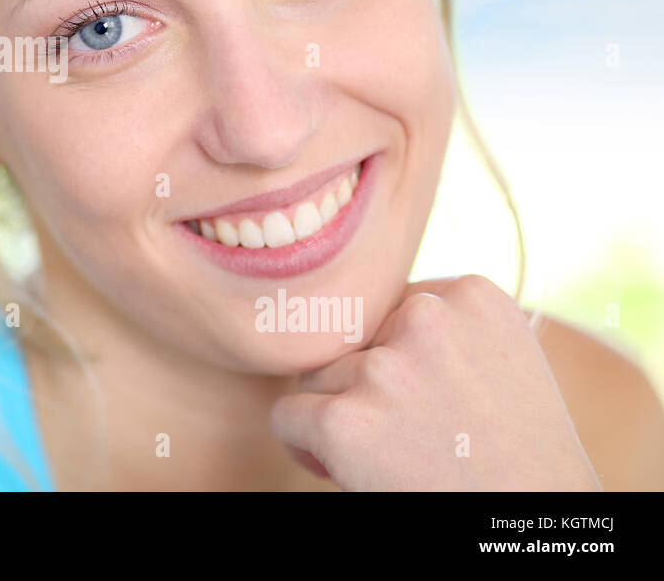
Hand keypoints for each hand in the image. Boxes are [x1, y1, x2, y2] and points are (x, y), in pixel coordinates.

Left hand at [269, 274, 601, 489]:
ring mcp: (383, 369)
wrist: (531, 524)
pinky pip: (286, 417)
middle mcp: (426, 319)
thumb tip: (352, 310)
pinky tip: (347, 468)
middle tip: (409, 431)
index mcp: (472, 295)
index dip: (393, 355)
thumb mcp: (500, 363)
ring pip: (316, 376)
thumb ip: (440, 327)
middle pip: (348, 337)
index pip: (387, 306)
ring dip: (340, 414)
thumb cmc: (517, 458)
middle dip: (362, 383)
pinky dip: (303, 446)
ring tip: (393, 452)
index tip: (426, 397)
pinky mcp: (344, 420)